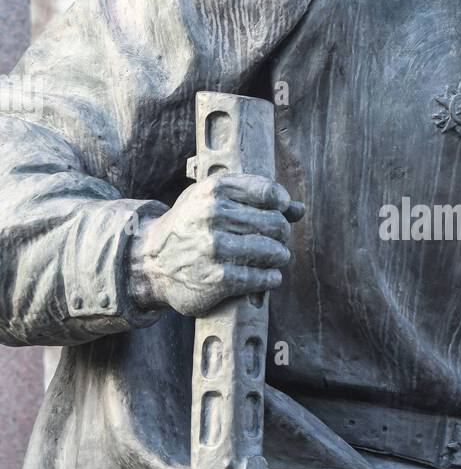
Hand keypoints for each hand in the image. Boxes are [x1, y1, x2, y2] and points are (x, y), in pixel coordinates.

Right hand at [128, 174, 303, 316]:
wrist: (151, 261)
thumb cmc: (191, 225)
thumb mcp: (213, 201)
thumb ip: (257, 199)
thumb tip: (300, 209)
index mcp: (215, 190)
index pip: (271, 193)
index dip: (282, 205)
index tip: (279, 213)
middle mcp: (214, 215)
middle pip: (277, 224)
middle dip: (281, 234)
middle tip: (273, 240)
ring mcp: (216, 248)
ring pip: (274, 251)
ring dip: (279, 257)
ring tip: (271, 258)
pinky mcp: (219, 278)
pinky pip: (264, 278)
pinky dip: (271, 278)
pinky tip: (266, 276)